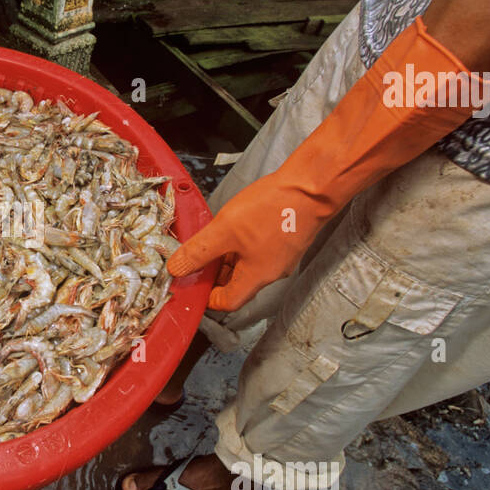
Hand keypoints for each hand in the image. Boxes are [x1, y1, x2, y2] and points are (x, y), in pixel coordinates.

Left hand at [167, 175, 318, 312]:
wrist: (313, 186)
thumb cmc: (274, 209)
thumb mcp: (224, 231)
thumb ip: (198, 252)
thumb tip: (176, 269)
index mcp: (256, 278)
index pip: (227, 302)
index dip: (206, 298)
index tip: (191, 284)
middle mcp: (272, 272)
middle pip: (237, 284)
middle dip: (213, 274)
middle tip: (195, 258)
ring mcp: (281, 255)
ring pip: (247, 265)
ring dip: (227, 257)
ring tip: (210, 239)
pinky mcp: (286, 239)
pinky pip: (258, 249)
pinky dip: (241, 244)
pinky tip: (233, 226)